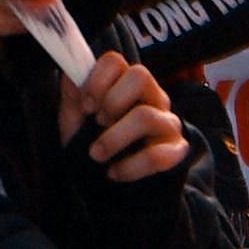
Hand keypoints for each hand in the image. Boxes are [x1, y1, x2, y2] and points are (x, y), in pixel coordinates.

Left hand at [56, 50, 189, 182]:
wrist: (108, 188)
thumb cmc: (92, 144)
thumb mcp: (75, 118)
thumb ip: (72, 92)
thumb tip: (73, 71)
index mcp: (126, 83)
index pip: (116, 61)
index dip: (97, 79)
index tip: (86, 104)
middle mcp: (152, 96)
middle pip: (140, 76)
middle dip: (112, 101)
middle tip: (96, 122)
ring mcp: (167, 122)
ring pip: (146, 116)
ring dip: (114, 138)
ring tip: (97, 154)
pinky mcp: (176, 151)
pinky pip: (158, 155)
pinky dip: (130, 166)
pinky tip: (114, 173)